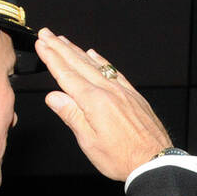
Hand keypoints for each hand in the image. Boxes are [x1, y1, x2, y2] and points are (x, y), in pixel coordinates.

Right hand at [35, 30, 171, 180]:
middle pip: (79, 64)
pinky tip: (94, 55)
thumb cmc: (123, 158)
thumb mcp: (90, 142)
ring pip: (95, 64)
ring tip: (64, 40)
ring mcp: (122, 91)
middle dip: (60, 47)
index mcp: (94, 102)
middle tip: (47, 34)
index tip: (41, 44)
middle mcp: (109, 91)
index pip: (66, 75)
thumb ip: (72, 116)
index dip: (52, 58)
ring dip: (77, 50)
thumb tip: (54, 97)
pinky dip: (101, 61)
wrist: (155, 161)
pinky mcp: (133, 95)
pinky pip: (114, 71)